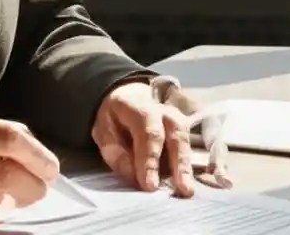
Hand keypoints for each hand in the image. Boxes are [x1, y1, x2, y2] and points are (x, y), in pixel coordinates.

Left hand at [91, 80, 194, 197]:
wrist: (128, 98)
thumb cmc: (115, 118)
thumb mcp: (103, 131)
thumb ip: (116, 153)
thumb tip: (134, 176)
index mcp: (140, 108)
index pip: (149, 134)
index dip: (150, 160)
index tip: (150, 185)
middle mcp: (164, 112)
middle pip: (175, 137)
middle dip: (179, 164)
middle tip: (182, 189)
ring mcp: (177, 120)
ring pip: (185, 143)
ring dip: (186, 168)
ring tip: (186, 190)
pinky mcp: (183, 131)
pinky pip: (186, 149)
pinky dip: (185, 167)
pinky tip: (183, 184)